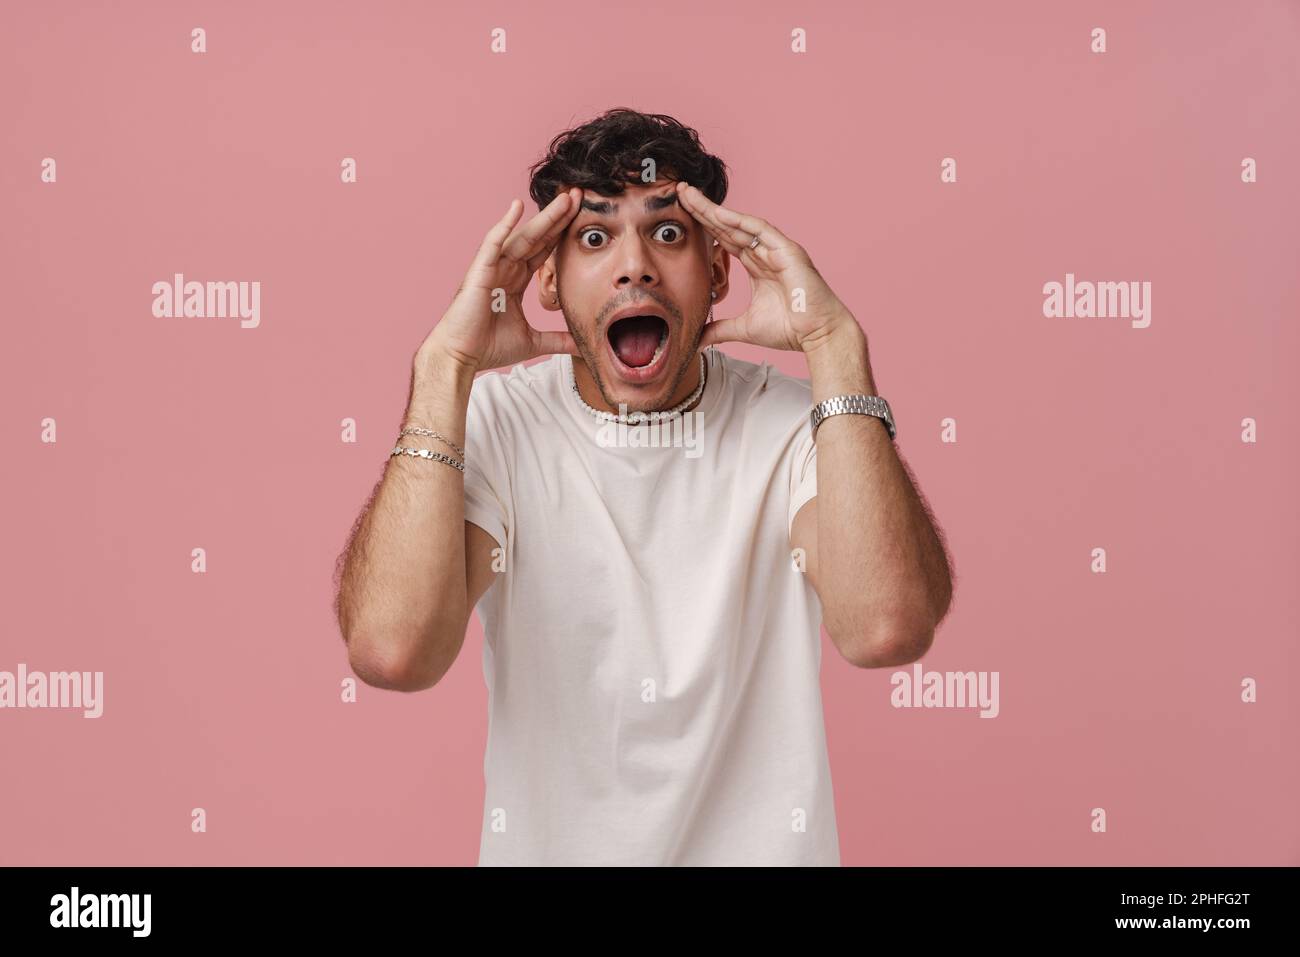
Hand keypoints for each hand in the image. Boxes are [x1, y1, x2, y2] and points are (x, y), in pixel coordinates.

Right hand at [421, 188, 582, 372]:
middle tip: (579, 196)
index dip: (561, 234)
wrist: (462, 357)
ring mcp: (492, 267)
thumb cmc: (488, 347)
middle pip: (538, 238)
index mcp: (515, 281)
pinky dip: (505, 224)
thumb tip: (583, 345)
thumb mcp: (533, 342)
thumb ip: (558, 340)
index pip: (544, 252)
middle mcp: (505, 269)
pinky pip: (493, 243)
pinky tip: (517, 207)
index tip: (582, 217)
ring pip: (523, 236)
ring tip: (564, 198)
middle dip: (558, 217)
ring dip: (544, 217)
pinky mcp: (480, 271)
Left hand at [675, 181, 857, 351]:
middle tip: (680, 192)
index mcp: (757, 265)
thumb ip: (720, 330)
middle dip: (704, 210)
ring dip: (715, 210)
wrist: (818, 335)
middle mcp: (766, 252)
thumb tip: (697, 340)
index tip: (680, 214)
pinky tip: (719, 213)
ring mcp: (777, 249)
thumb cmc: (789, 329)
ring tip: (691, 196)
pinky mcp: (788, 251)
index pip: (724, 240)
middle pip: (728, 226)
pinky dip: (740, 221)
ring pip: (741, 224)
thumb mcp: (744, 328)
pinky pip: (761, 230)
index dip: (703, 226)